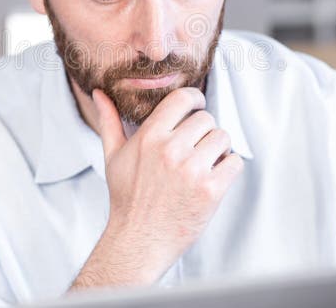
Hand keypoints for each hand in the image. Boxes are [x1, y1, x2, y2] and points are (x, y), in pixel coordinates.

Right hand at [71, 87, 243, 288]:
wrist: (139, 241)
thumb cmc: (126, 199)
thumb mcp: (113, 157)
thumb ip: (109, 122)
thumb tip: (99, 94)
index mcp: (149, 137)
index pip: (182, 99)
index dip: (194, 99)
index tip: (197, 106)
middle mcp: (171, 150)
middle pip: (207, 119)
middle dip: (204, 131)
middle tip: (197, 147)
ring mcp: (192, 170)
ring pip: (223, 138)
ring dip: (219, 149)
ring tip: (205, 162)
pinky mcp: (210, 190)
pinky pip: (235, 162)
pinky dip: (229, 167)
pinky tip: (215, 176)